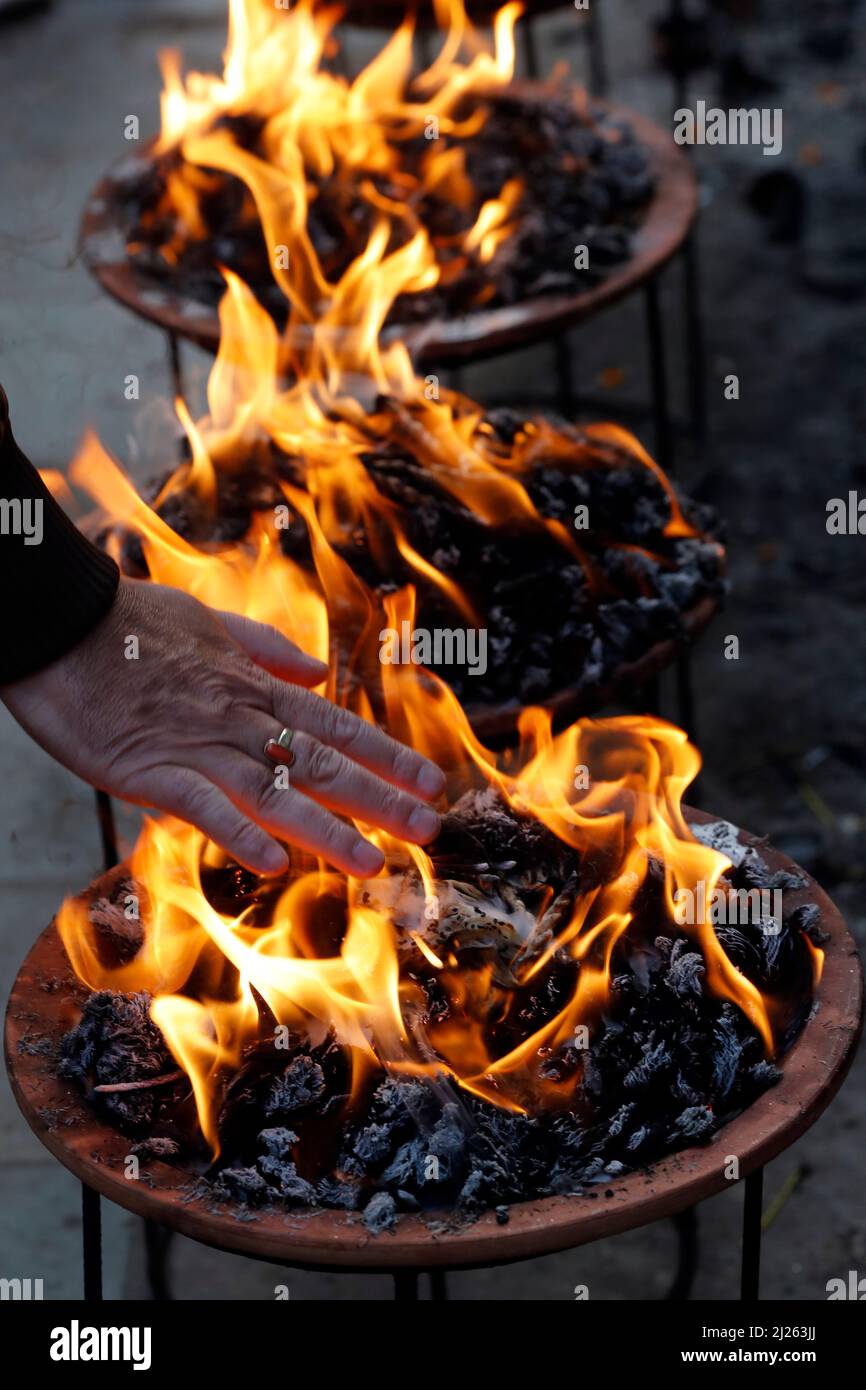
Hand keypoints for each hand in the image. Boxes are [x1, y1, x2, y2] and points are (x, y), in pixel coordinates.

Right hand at [0, 577, 444, 876]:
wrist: (60, 621)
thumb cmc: (130, 622)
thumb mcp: (210, 624)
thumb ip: (265, 650)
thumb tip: (315, 672)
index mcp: (255, 687)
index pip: (337, 726)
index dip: (387, 756)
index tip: (431, 781)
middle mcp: (238, 719)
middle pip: (322, 763)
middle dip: (380, 799)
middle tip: (430, 830)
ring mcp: (197, 746)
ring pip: (274, 792)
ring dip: (326, 830)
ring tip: (372, 863)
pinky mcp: (150, 770)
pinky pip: (201, 805)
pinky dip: (237, 833)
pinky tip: (273, 863)